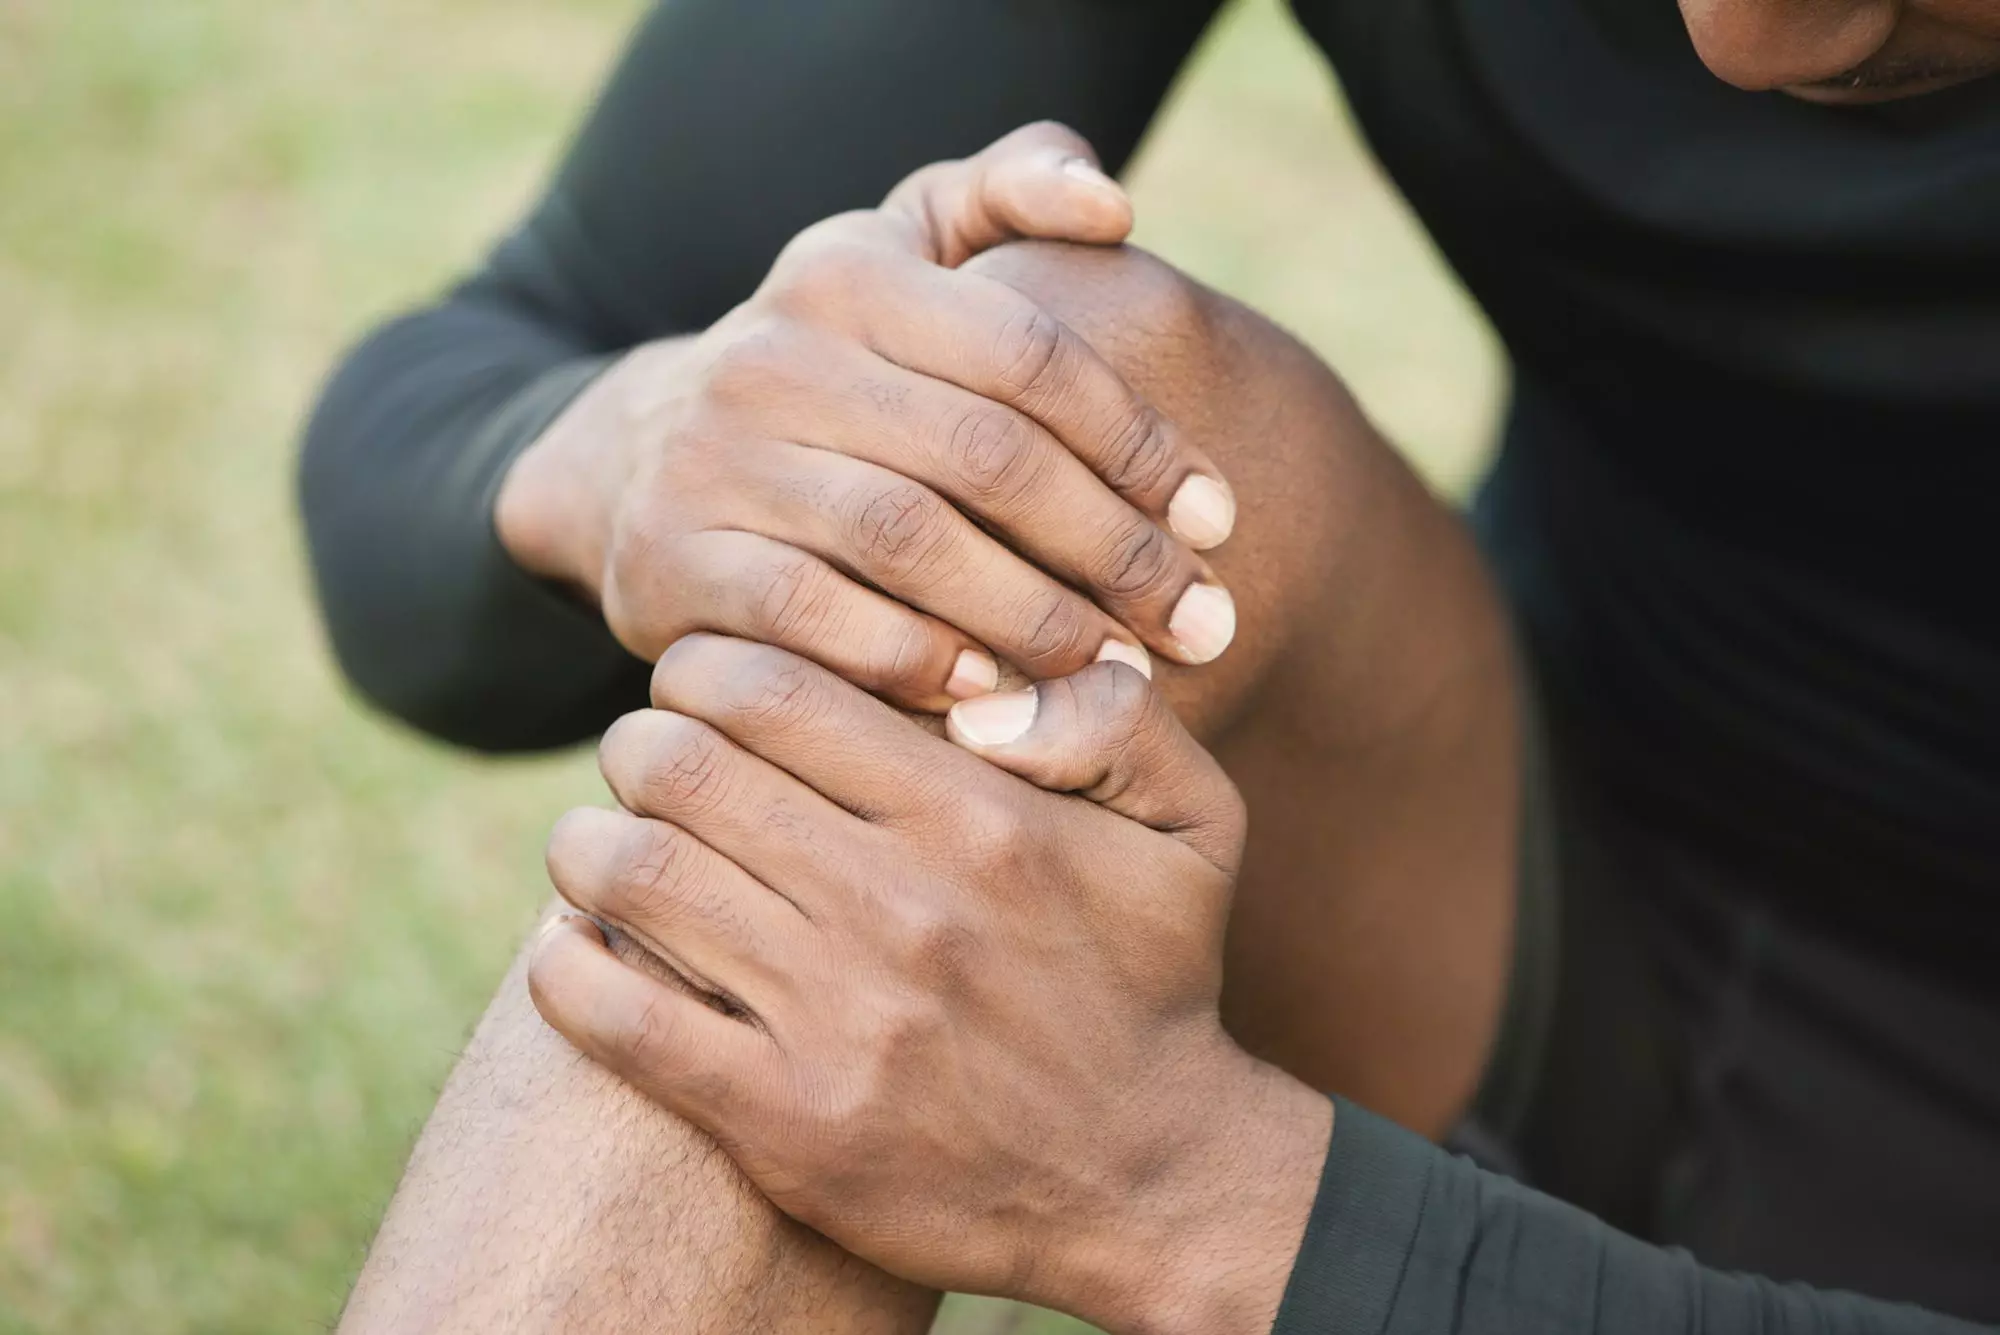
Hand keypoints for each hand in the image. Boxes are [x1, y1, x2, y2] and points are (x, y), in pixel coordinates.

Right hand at [496, 123, 1240, 712]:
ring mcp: (715, 462)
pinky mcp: (677, 565)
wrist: (641, 466)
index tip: (1216, 521)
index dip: (1139, 442)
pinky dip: (920, 666)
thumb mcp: (899, 256)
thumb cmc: (829, 369)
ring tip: (1123, 673)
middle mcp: (771, 355)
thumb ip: (1006, 196)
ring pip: (910, 543)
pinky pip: (822, 625)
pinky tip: (1000, 701)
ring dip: (1035, 619)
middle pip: (985, 456)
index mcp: (847, 273)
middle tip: (1199, 622)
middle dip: (1113, 549)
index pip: (1029, 354)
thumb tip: (1111, 205)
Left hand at [526, 635, 1329, 1333]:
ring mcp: (838, 1020)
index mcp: (980, 814)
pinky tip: (577, 945)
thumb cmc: (1152, 977)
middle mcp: (902, 906)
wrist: (1150, 1176)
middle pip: (682, 767)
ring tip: (601, 845)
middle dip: (638, 744)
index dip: (702, 667)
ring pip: (634, 877)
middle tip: (645, 761)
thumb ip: (1113, 716)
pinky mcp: (786, 1122)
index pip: (771, 689)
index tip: (698, 687)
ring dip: (587, 844)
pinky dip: (567, 965)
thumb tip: (979, 690)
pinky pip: (619, 1016)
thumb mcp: (1194, 823)